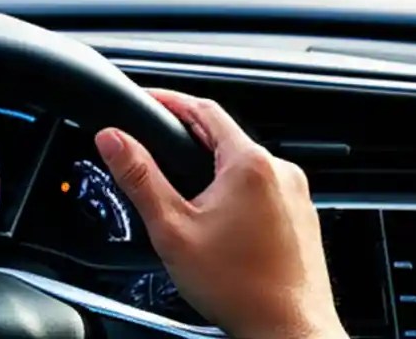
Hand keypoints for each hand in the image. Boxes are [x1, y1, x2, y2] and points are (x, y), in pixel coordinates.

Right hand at [95, 89, 346, 338]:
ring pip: (244, 164)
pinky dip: (235, 192)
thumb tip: (113, 139)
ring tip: (182, 190)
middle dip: (187, 137)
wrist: (289, 331)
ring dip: (212, 167)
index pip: (203, 109)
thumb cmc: (239, 288)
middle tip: (155, 145)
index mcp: (249, 164)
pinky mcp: (302, 218)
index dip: (169, 100)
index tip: (147, 99)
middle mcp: (281, 171)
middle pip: (224, 136)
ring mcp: (296, 195)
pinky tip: (217, 220)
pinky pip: (263, 189)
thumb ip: (139, 178)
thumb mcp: (172, 229)